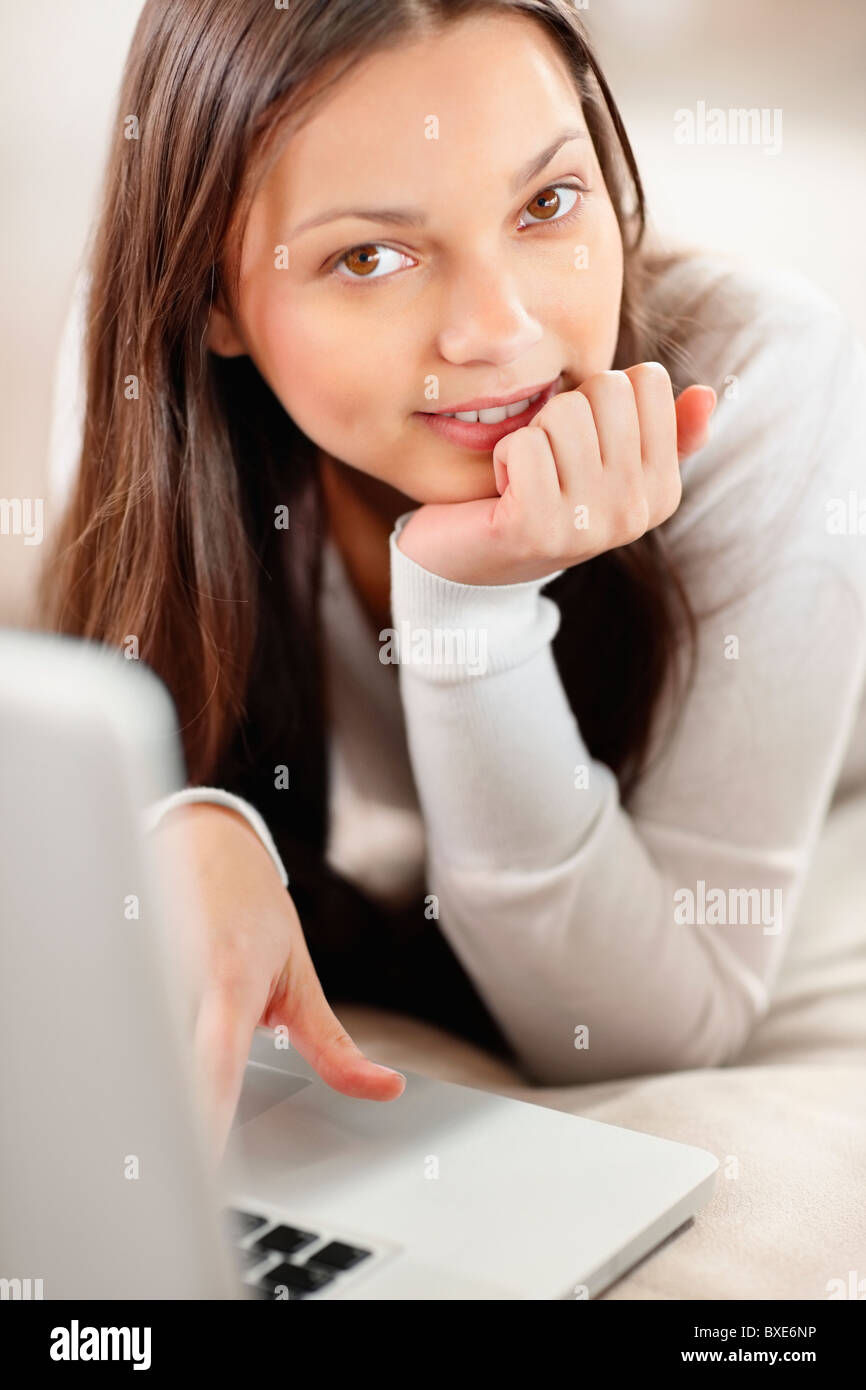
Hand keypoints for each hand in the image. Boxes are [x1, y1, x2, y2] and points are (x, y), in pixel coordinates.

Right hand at [151, 803, 405, 1157]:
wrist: (202, 841)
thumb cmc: (251, 909)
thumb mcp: (301, 974)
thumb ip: (334, 1045)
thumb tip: (386, 1090)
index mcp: (230, 981)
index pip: (216, 1061)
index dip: (207, 1114)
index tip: (205, 1164)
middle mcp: (177, 975)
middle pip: (166, 1069)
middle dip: (171, 1114)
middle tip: (170, 1154)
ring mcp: (137, 972)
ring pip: (137, 1054)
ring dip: (148, 1086)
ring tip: (158, 1096)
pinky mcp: (111, 974)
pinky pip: (120, 1036)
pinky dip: (130, 1060)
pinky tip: (135, 1061)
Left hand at [397, 365, 715, 585]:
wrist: (472, 566)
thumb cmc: (541, 497)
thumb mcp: (608, 462)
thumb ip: (662, 429)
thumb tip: (706, 393)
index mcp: (663, 491)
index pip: (648, 380)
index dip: (601, 396)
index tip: (583, 442)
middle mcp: (635, 513)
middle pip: (607, 389)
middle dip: (567, 410)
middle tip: (550, 459)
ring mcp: (588, 525)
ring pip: (563, 412)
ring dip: (532, 434)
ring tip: (527, 477)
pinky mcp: (535, 529)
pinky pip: (524, 443)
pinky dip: (503, 456)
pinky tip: (503, 493)